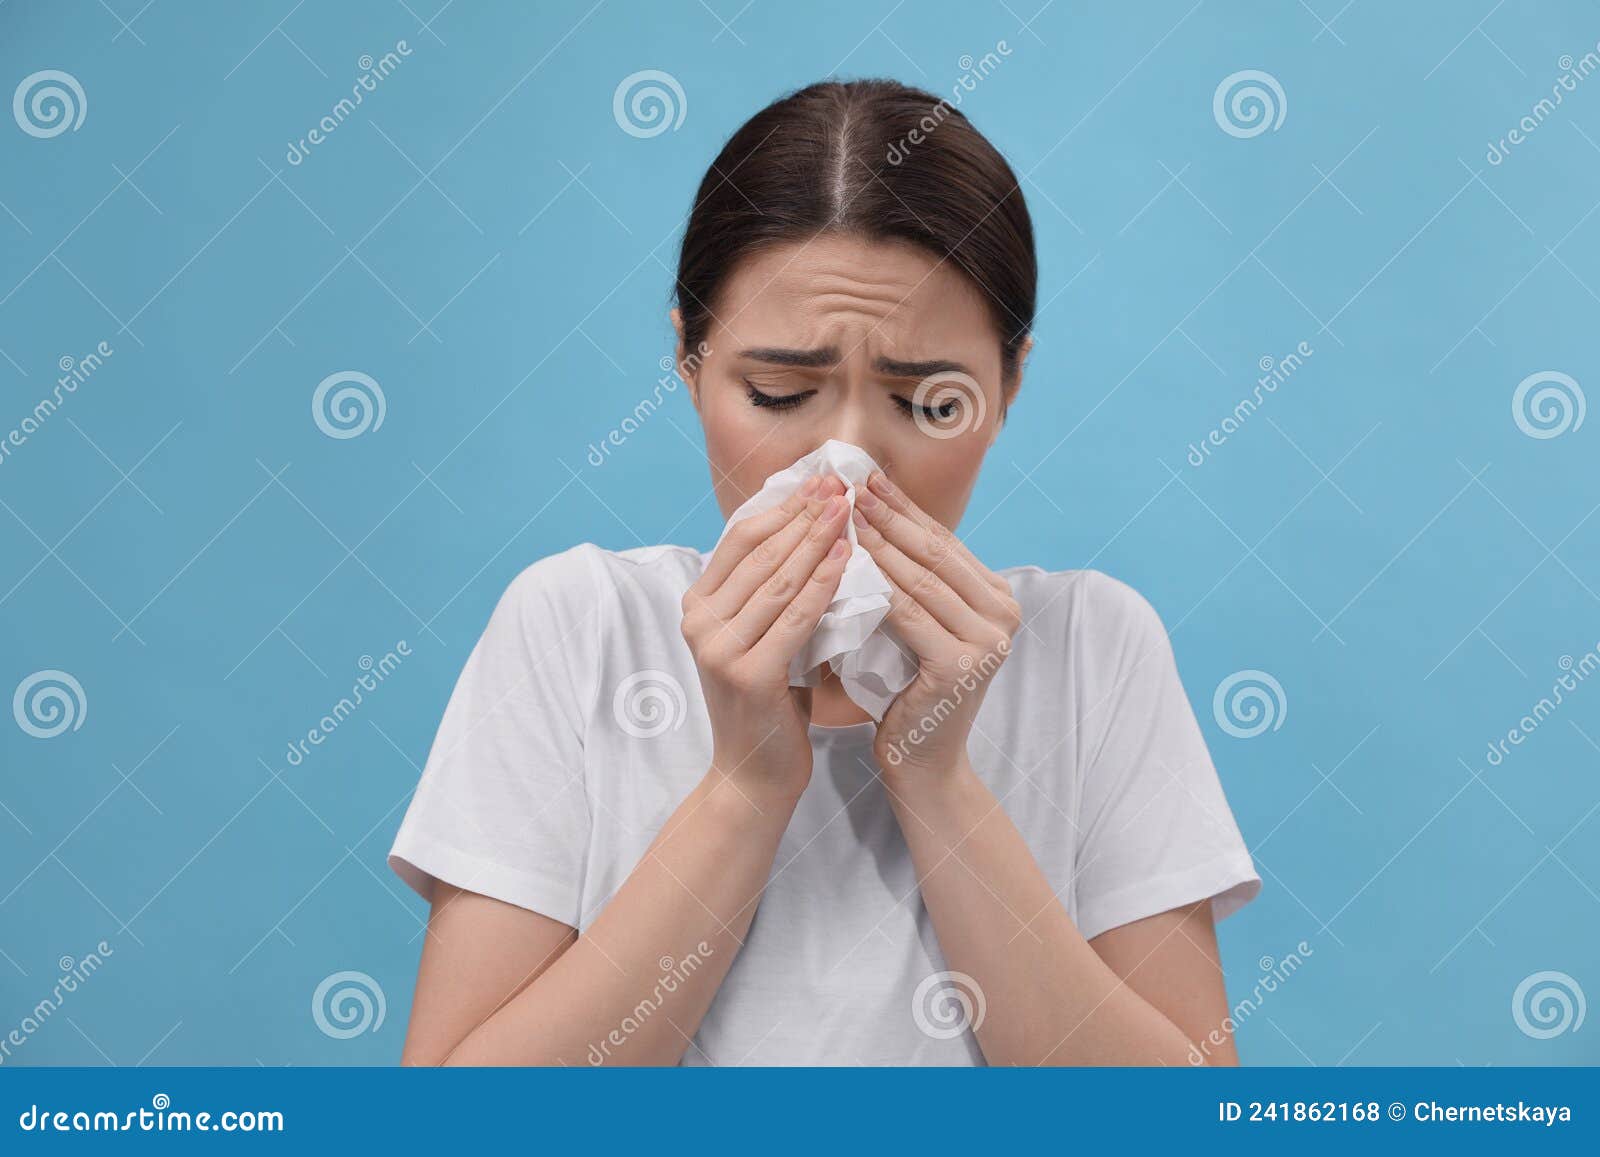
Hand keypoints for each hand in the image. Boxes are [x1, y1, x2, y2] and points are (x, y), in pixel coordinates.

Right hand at [681, 475, 850, 804]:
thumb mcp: (764, 635)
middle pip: (759, 551)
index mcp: (697, 605)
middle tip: (841, 482)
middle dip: (804, 512)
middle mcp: (698, 621)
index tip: (821, 479)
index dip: (782, 505)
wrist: (755, 775)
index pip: (741, 537)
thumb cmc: (770, 702)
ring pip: (778, 578)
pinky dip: (824, 582)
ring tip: (849, 508)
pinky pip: (794, 617)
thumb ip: (773, 590)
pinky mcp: (747, 674)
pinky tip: (849, 558)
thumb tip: (815, 526)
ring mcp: (717, 648)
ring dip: (817, 537)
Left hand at [850, 470, 1021, 776]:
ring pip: (920, 579)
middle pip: (934, 553)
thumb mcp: (914, 624)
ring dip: (878, 543)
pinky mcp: (963, 664)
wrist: (921, 761)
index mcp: (996, 597)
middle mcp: (1003, 613)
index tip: (865, 477)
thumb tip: (870, 512)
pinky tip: (844, 566)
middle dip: (889, 516)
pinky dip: (873, 587)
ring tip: (842, 516)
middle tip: (850, 486)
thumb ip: (909, 579)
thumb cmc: (906, 690)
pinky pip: (908, 614)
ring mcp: (989, 640)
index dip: (903, 507)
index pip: (943, 541)